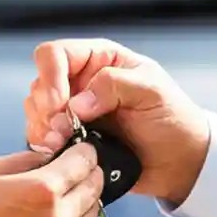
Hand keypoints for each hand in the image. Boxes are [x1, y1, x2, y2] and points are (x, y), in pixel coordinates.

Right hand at [0, 144, 103, 216]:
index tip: (82, 150)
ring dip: (85, 198)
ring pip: (93, 212)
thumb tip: (50, 156)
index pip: (83, 162)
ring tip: (68, 193)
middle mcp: (60, 216)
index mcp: (43, 188)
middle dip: (90, 172)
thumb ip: (26, 159)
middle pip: (95, 186)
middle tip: (80, 168)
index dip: (85, 151)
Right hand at [24, 38, 209, 204]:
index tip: (59, 105)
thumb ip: (114, 85)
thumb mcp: (152, 92)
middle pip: (40, 84)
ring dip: (43, 129)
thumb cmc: (173, 119)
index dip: (50, 77)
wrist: (180, 162)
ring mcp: (73, 111)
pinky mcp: (71, 138)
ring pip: (36, 112)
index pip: (55, 54)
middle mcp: (80, 81)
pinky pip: (43, 137)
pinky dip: (45, 146)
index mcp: (99, 59)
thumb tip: (77, 103)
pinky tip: (60, 154)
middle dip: (46, 110)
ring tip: (63, 145)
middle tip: (63, 132)